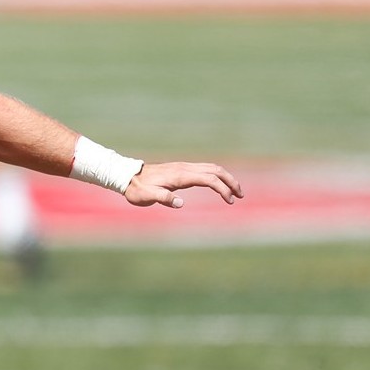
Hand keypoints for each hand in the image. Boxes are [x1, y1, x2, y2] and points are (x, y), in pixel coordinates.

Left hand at [123, 162, 243, 208]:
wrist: (128, 176)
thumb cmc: (137, 189)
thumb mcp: (146, 196)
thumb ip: (163, 198)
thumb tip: (180, 203)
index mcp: (180, 175)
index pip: (209, 179)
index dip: (222, 189)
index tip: (229, 201)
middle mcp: (185, 168)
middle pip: (215, 170)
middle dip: (231, 181)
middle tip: (240, 195)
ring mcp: (184, 167)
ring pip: (212, 168)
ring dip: (225, 178)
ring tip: (234, 191)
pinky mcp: (182, 169)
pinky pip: (204, 169)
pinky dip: (216, 176)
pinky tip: (219, 185)